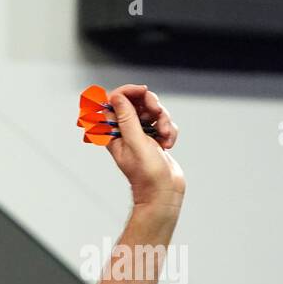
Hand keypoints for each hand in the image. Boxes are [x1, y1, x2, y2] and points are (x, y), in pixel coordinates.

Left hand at [105, 84, 184, 211]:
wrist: (163, 191)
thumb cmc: (146, 173)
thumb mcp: (136, 142)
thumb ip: (126, 118)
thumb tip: (116, 97)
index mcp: (113, 132)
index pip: (114, 101)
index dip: (127, 92)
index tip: (142, 91)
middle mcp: (125, 131)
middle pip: (136, 101)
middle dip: (151, 105)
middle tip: (157, 114)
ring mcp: (140, 134)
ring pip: (153, 110)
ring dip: (163, 120)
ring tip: (165, 137)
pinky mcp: (154, 137)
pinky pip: (164, 122)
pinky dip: (169, 130)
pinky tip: (168, 144)